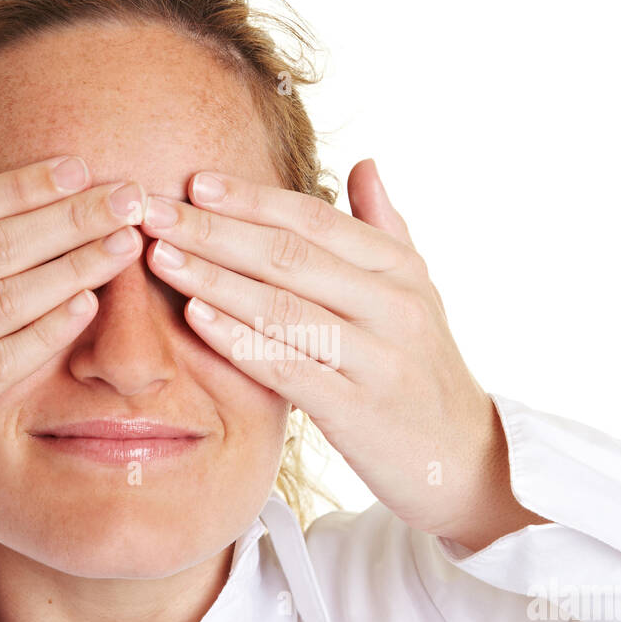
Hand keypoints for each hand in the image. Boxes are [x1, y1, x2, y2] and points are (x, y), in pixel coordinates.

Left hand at [139, 159, 546, 550]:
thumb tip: (364, 163)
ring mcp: (378, 359)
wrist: (466, 459)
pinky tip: (196, 318)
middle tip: (154, 210)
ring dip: (215, 278)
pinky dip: (239, 340)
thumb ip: (385, 228)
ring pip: (284, 307)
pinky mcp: (358, 410)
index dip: (253, 199)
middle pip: (291, 256)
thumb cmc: (424, 370)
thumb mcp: (418, 293)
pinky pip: (288, 368)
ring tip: (162, 256)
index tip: (195, 181)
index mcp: (400, 270)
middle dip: (216, 230)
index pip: (316, 220)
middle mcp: (393, 306)